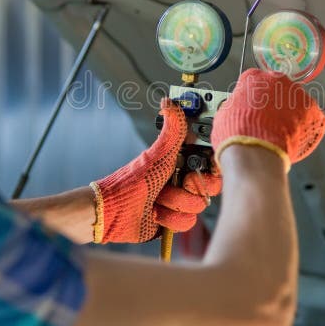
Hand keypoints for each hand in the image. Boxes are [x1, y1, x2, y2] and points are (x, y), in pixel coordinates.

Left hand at [90, 99, 221, 243]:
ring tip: (157, 201)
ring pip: (196, 208)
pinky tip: (156, 215)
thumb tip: (169, 102)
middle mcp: (181, 183)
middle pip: (207, 190)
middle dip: (189, 191)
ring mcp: (177, 203)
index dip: (210, 172)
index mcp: (181, 165)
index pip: (210, 168)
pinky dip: (170, 220)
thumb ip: (172, 130)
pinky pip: (186, 224)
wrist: (114, 211)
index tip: (198, 172)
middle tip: (174, 186)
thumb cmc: (133, 180)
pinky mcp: (172, 221)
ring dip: (174, 206)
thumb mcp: (158, 154)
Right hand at [211, 69, 324, 171]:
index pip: (255, 81)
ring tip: (280, 132)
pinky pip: (310, 117)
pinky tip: (293, 137)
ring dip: (290, 114)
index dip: (254, 96)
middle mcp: (278, 80)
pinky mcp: (312, 111)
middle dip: (274, 103)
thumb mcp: (225, 114)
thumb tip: (235, 111)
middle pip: (278, 88)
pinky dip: (303, 126)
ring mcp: (297, 95)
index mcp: (255, 77)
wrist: (255, 151)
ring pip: (295, 102)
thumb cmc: (237, 134)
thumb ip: (235, 106)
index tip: (254, 106)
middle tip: (268, 120)